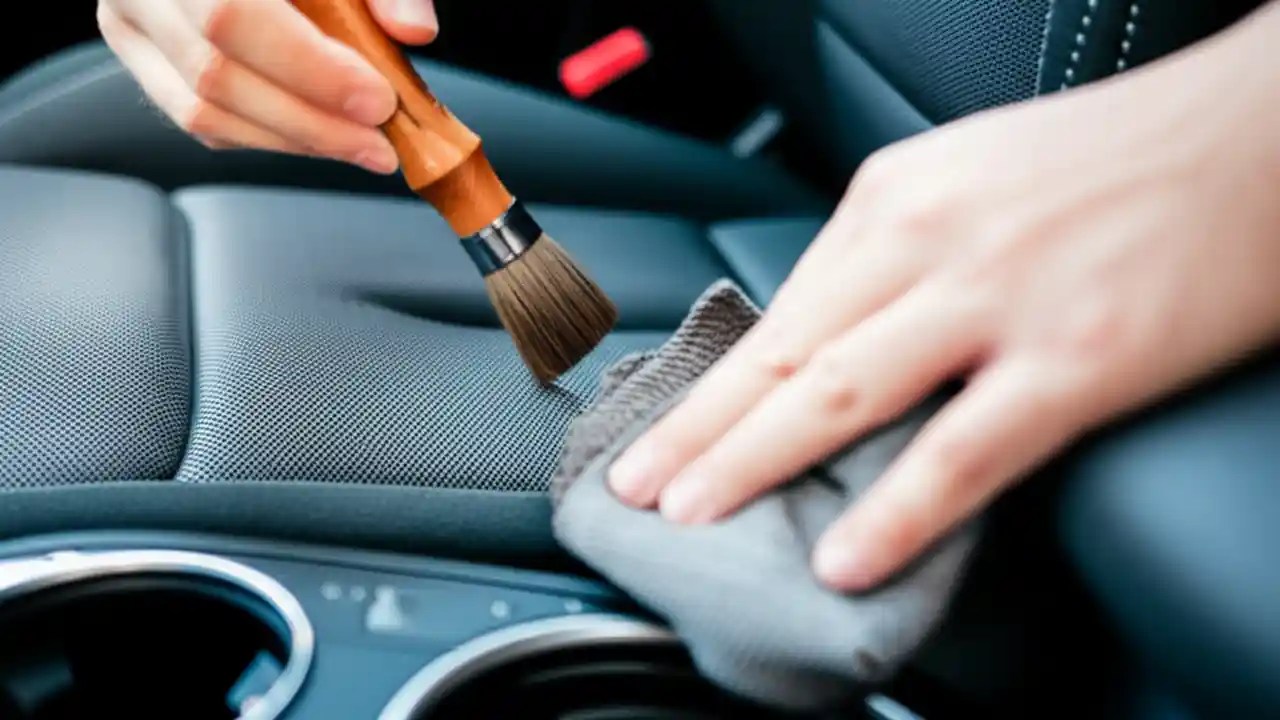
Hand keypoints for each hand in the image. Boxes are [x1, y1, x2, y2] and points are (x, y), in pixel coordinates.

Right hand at [96, 0, 439, 172]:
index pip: (234, 15)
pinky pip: (197, 118)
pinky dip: (266, 136)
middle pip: (217, 73)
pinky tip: (320, 135)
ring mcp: (127, 19)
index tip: (378, 101)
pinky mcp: (137, 55)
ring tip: (362, 147)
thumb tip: (414, 29)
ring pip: (202, 108)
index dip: (311, 69)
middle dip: (312, 122)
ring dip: (293, 140)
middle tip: (382, 144)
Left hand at [608, 4, 1279, 591]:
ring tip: (690, 515)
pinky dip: (894, 511)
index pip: (780, 311)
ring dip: (750, 463)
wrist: (1258, 130)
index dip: (712, 383)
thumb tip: (835, 340)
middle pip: (783, 355)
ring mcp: (997, 301)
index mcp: (897, 198)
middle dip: (696, 428)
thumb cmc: (1118, 158)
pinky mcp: (1075, 358)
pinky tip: (842, 556)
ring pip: (842, 397)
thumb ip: (897, 257)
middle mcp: (929, 241)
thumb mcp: (974, 179)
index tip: (662, 429)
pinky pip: (964, 451)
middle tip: (633, 483)